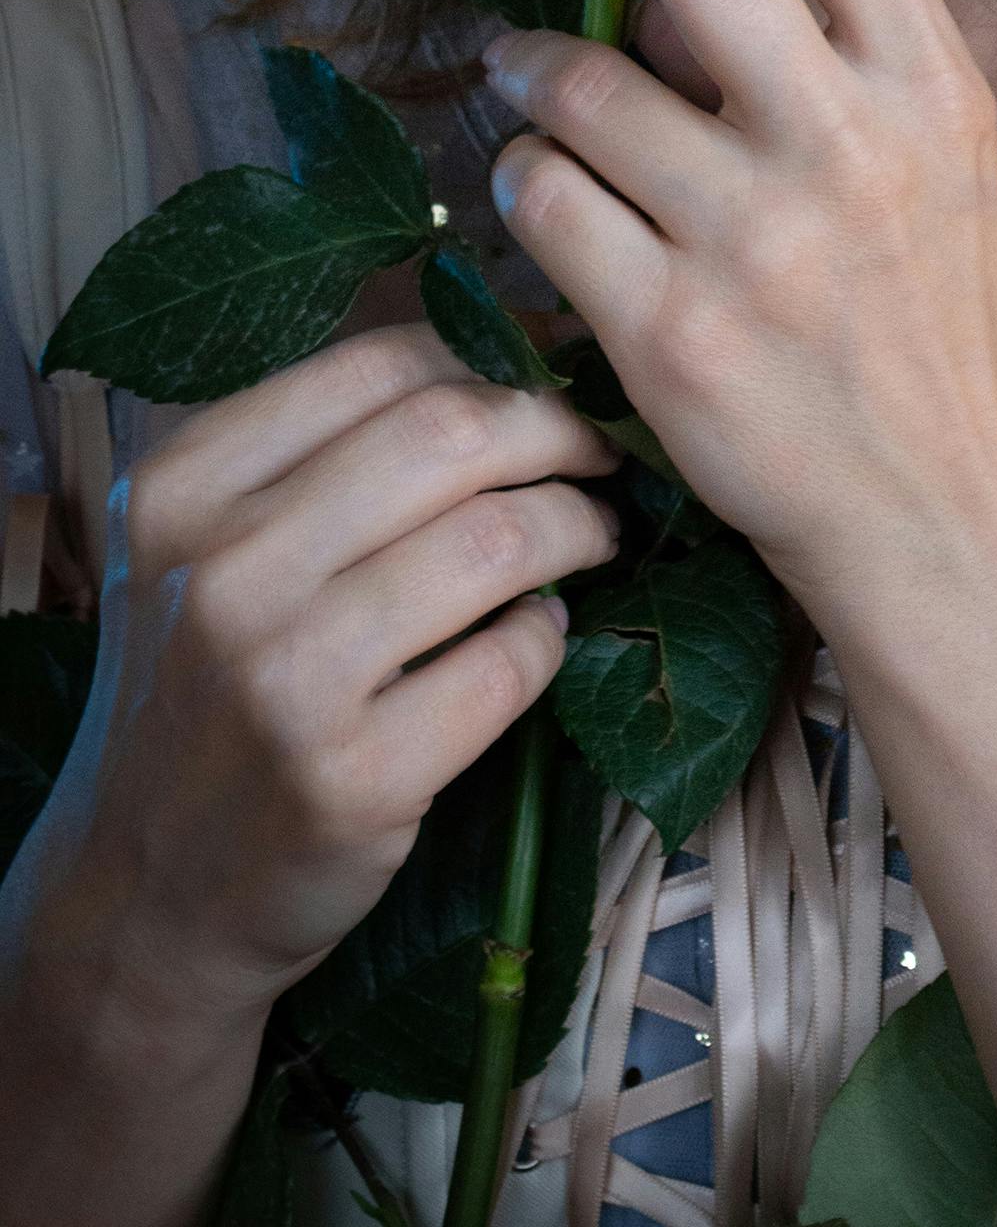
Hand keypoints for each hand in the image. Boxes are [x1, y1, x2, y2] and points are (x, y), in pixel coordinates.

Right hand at [19, 324, 619, 1021]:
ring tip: (593, 536)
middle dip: (558, 430)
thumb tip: (508, 352)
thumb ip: (323, 453)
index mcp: (184, 487)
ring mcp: (284, 680)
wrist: (146, 895)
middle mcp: (222, 572)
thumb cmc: (208, 692)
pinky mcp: (351, 780)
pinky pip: (508, 662)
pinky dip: (549, 637)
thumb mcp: (208, 549)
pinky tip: (540, 635)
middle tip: (600, 454)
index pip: (382, 362)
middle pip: (452, 433)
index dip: (499, 355)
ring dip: (577, 526)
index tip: (556, 375)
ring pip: (496, 538)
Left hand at [473, 0, 996, 623]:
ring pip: (583, 86)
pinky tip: (558, 201)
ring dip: (534, 68)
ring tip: (537, 81)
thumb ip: (847, 53)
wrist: (944, 523)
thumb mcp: (938, 166)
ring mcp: (755, 239)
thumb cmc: (931, 326)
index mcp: (924, 85)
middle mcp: (846, 143)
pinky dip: (527, 183)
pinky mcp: (669, 330)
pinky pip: (541, 201)